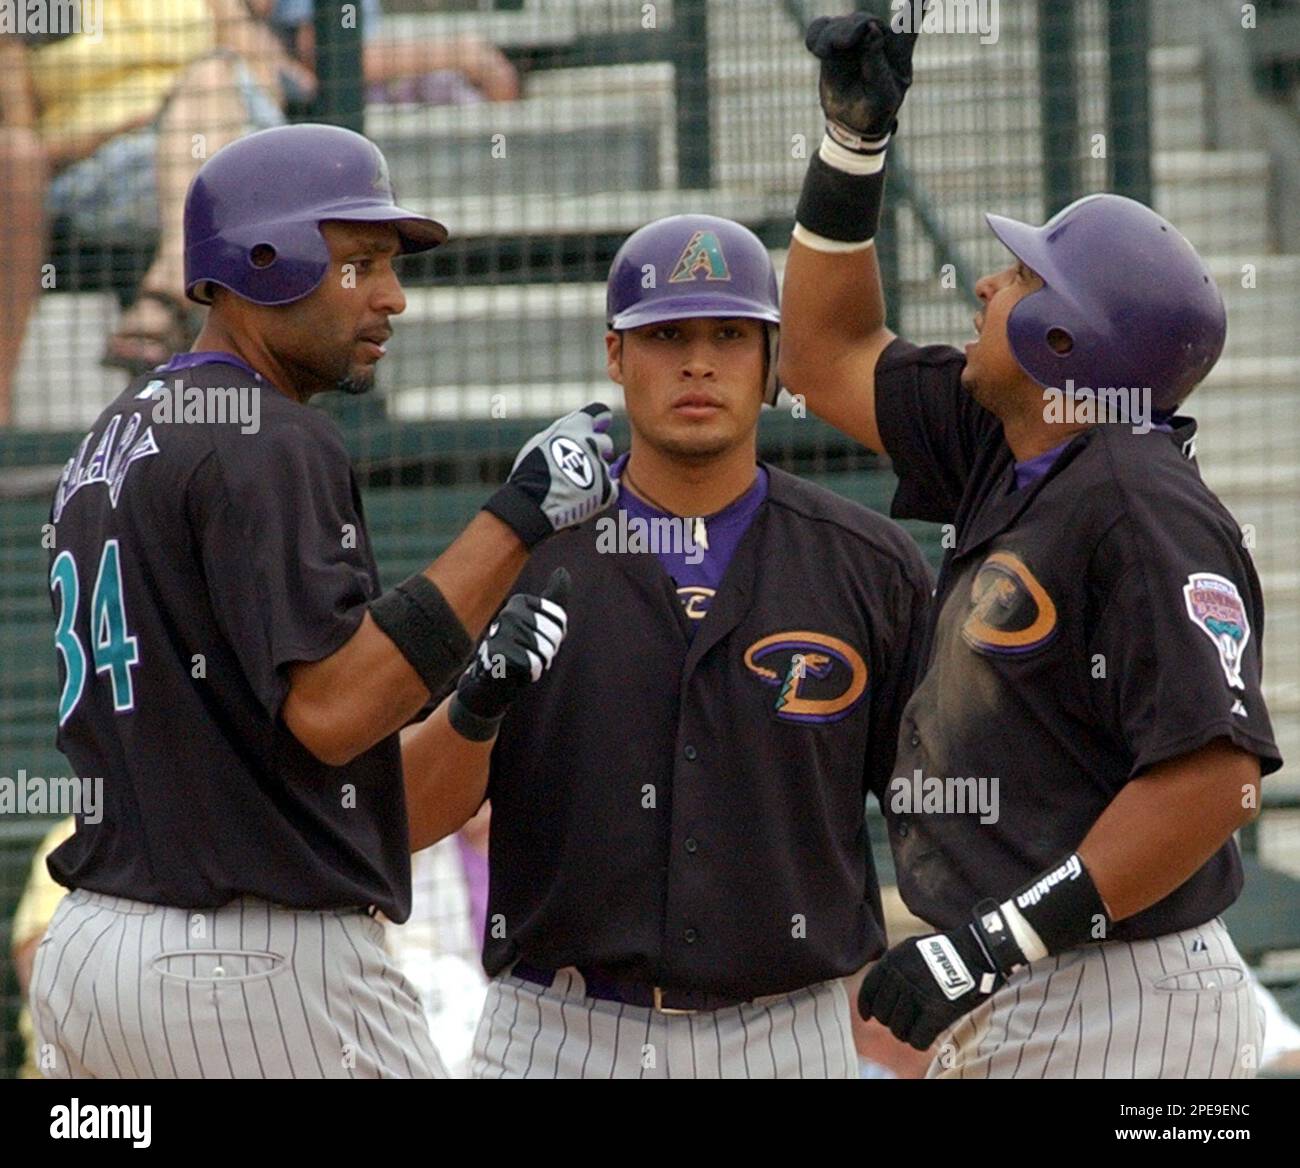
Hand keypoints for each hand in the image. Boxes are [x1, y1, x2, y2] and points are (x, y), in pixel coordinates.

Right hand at [454, 568, 569, 722]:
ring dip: (540, 662)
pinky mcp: (499, 653)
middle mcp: (509, 612)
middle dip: (549, 651)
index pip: (560, 620)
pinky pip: (534, 664)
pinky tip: (517, 671)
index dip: (557, 636)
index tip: (539, 638)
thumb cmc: (521, 646)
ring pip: (545, 651)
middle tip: (530, 652)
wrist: (494, 677)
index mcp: (520, 601)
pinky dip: (531, 673)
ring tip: (523, 661)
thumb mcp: (539, 619)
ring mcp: (502, 632)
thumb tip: (562, 570)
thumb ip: (554, 596)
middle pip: (554, 635)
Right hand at [484, 403, 618, 547]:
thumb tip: (576, 432)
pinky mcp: (607, 489)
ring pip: (605, 467)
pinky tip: (585, 497)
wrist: (531, 501)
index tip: (601, 424)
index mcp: (576, 426)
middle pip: (605, 442)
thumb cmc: (529, 471)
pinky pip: (611, 488)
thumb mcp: (542, 441)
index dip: (600, 419)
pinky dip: (601, 492)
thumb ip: (563, 434)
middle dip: (597, 450)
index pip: (600, 413)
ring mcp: (601, 466)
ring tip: (574, 484)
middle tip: (583, 462)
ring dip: (595, 473)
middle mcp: (592, 442)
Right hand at [805, 11, 918, 140]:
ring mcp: (853, 40)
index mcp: (897, 52)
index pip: (909, 23)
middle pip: (865, 20)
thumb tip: (871, 30)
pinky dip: (817, 33)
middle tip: (843, 44)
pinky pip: (821, 27)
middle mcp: (876, 39)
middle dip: (853, 28)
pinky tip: (818, 49)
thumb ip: (877, 65)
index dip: (916, 5)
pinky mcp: (832, 44)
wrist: (850, 123)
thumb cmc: (874, 111)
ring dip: (832, 33)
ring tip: (825, 53)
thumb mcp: (882, 96)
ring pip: (841, 23)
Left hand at [857, 923, 1002, 1050]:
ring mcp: (918, 995)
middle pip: (883, 1014)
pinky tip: (926, 1036)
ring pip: (898, 1030)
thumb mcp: (913, 948)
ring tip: (915, 1029)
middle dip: (890, 1021)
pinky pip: (917, 1039)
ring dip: (905, 1033)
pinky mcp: (937, 1012)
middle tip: (903, 1022)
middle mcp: (901, 977)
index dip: (866, 1007)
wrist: (979, 950)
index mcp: (892, 960)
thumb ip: (895, 965)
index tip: (868, 1017)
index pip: (868, 990)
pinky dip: (920, 1041)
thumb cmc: (949, 949)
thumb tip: (879, 989)